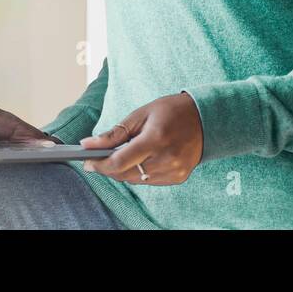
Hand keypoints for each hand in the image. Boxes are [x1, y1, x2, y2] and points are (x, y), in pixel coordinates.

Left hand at [79, 92, 203, 184]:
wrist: (205, 118)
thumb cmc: (171, 110)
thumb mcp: (140, 114)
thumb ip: (114, 133)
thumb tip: (88, 144)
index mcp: (155, 139)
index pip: (119, 162)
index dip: (99, 164)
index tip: (87, 161)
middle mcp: (166, 159)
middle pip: (125, 174)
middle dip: (108, 168)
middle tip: (97, 158)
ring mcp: (174, 171)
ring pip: (136, 180)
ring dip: (124, 170)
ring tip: (122, 154)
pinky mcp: (178, 177)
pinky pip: (149, 181)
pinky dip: (140, 172)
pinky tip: (141, 158)